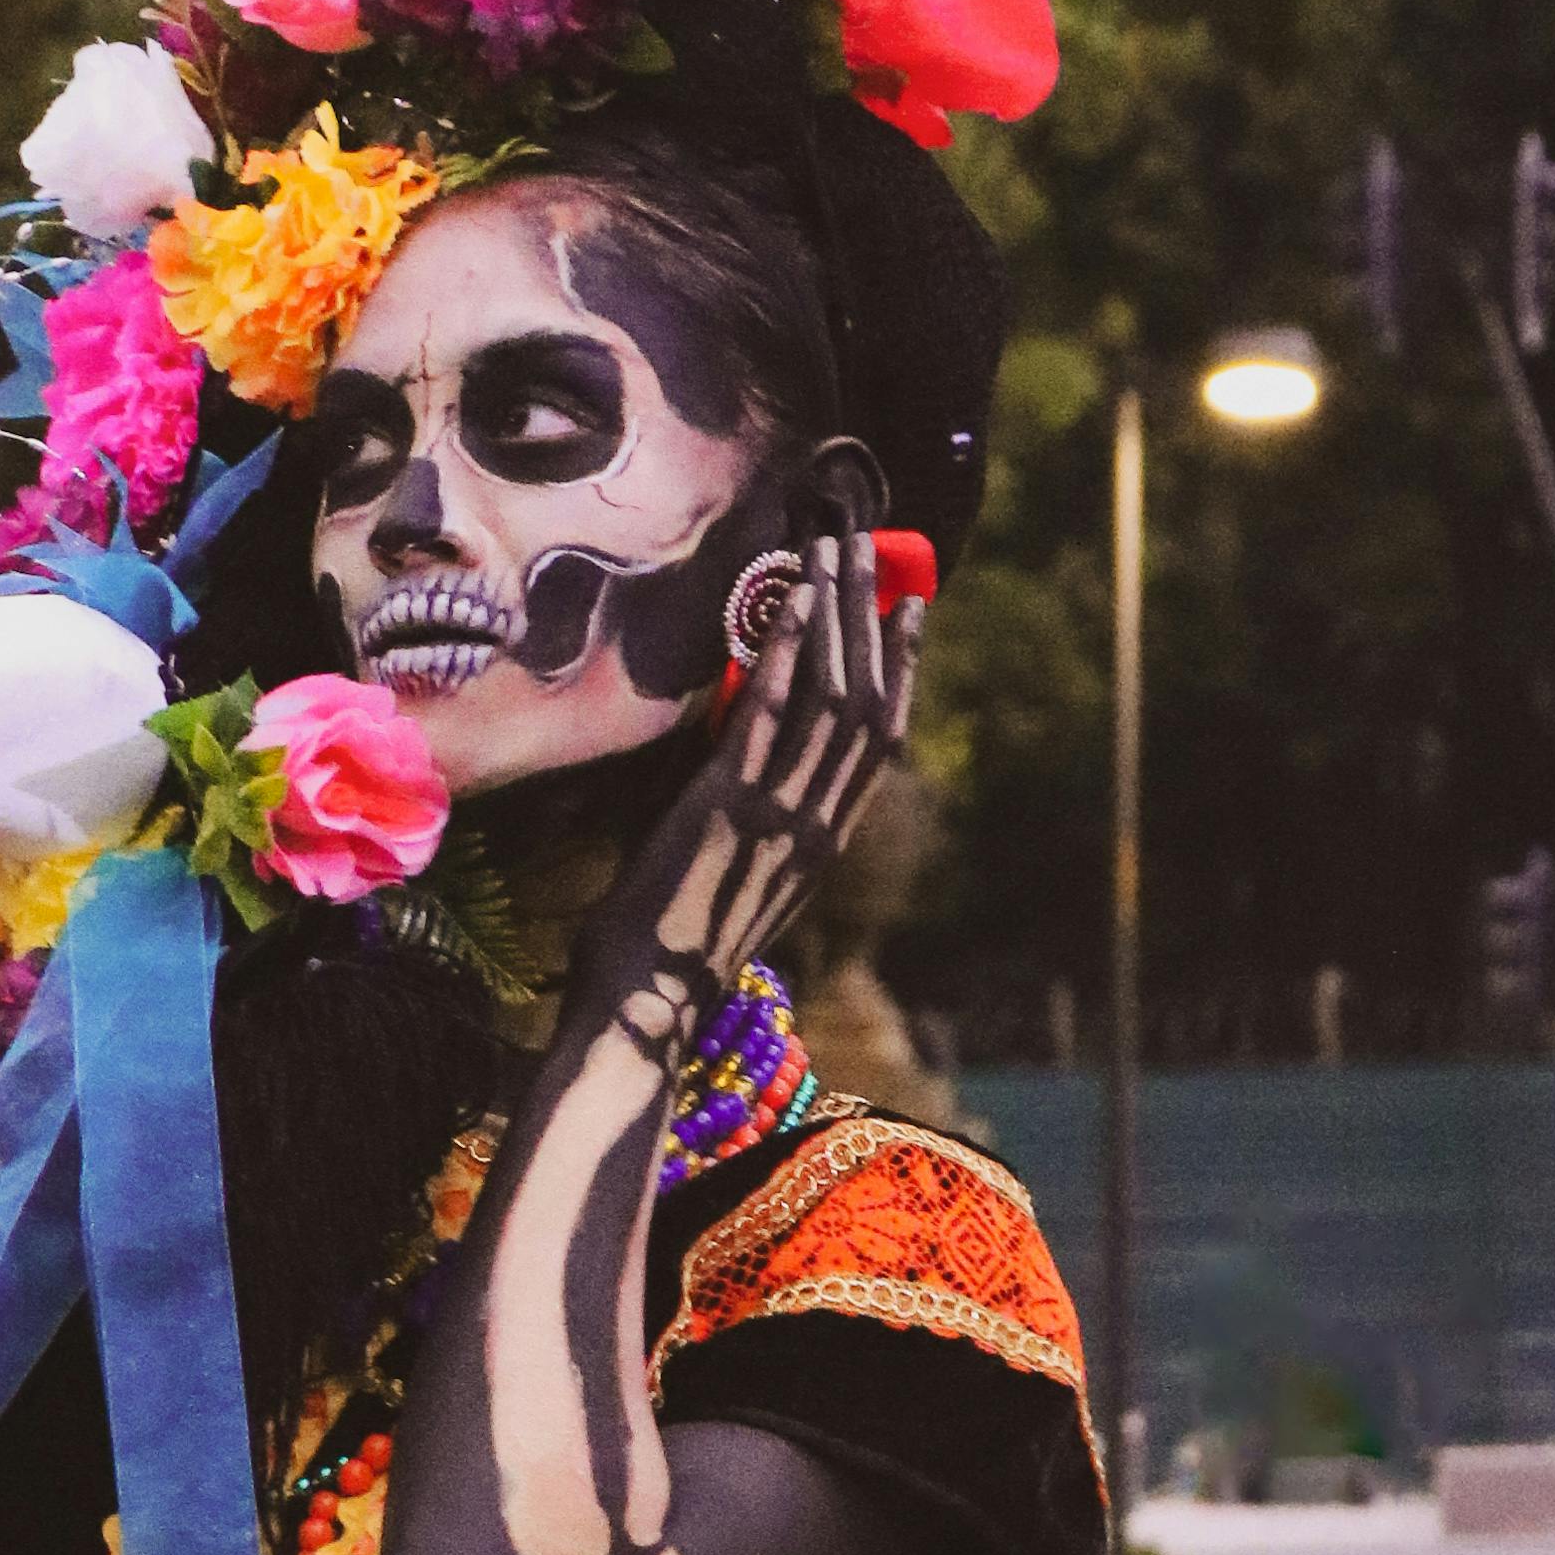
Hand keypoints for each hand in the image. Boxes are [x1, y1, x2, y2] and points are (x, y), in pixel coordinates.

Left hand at [575, 516, 922, 1031]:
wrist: (646, 1004)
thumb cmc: (670, 948)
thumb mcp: (731, 875)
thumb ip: (751, 816)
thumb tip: (739, 754)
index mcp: (824, 843)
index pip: (879, 742)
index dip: (899, 670)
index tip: (907, 611)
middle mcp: (818, 824)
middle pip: (866, 703)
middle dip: (870, 619)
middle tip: (869, 552)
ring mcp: (780, 813)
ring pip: (831, 696)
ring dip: (834, 615)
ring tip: (833, 551)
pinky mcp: (731, 804)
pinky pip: (769, 713)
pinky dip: (785, 651)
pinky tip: (789, 601)